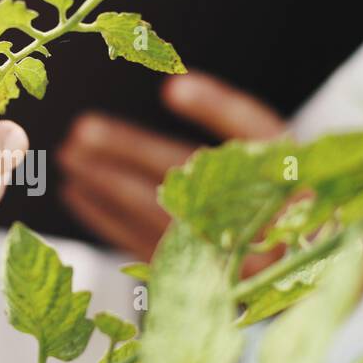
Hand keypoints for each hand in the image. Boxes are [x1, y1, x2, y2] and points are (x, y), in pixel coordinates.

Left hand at [58, 70, 284, 262]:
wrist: (292, 267)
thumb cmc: (276, 196)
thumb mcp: (270, 153)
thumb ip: (227, 117)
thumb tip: (175, 84)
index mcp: (290, 181)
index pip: (253, 136)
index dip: (217, 109)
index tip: (177, 87)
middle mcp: (263, 221)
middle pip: (189, 181)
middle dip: (132, 155)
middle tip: (82, 133)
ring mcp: (228, 255)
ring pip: (159, 216)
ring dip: (109, 187)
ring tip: (71, 159)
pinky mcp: (197, 277)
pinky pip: (144, 245)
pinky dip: (108, 218)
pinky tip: (79, 194)